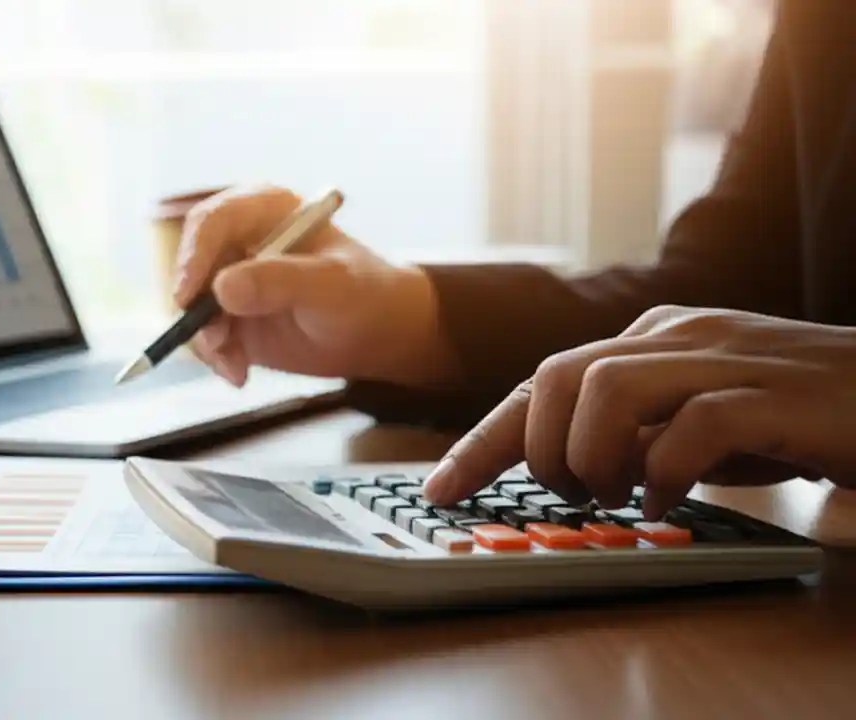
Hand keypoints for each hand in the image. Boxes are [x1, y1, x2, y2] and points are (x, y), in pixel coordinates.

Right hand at [173, 185, 457, 386]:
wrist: (373, 333)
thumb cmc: (362, 295)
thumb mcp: (330, 287)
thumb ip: (280, 282)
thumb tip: (223, 288)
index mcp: (263, 210)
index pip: (211, 221)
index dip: (193, 255)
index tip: (188, 296)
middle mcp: (238, 240)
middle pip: (190, 264)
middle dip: (195, 309)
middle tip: (214, 343)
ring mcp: (229, 278)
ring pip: (190, 306)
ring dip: (207, 342)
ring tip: (237, 368)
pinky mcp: (226, 315)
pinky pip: (201, 335)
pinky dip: (215, 357)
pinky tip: (239, 373)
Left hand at [423, 305, 855, 518]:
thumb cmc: (792, 417)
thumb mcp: (693, 423)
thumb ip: (633, 435)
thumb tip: (564, 473)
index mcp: (650, 339)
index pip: (542, 383)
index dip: (483, 439)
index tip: (443, 490)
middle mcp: (676, 336)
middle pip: (556, 375)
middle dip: (537, 449)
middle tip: (568, 495)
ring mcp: (724, 357)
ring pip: (606, 387)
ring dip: (591, 456)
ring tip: (616, 494)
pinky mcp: (774, 394)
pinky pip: (692, 423)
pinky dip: (665, 469)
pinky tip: (671, 495)